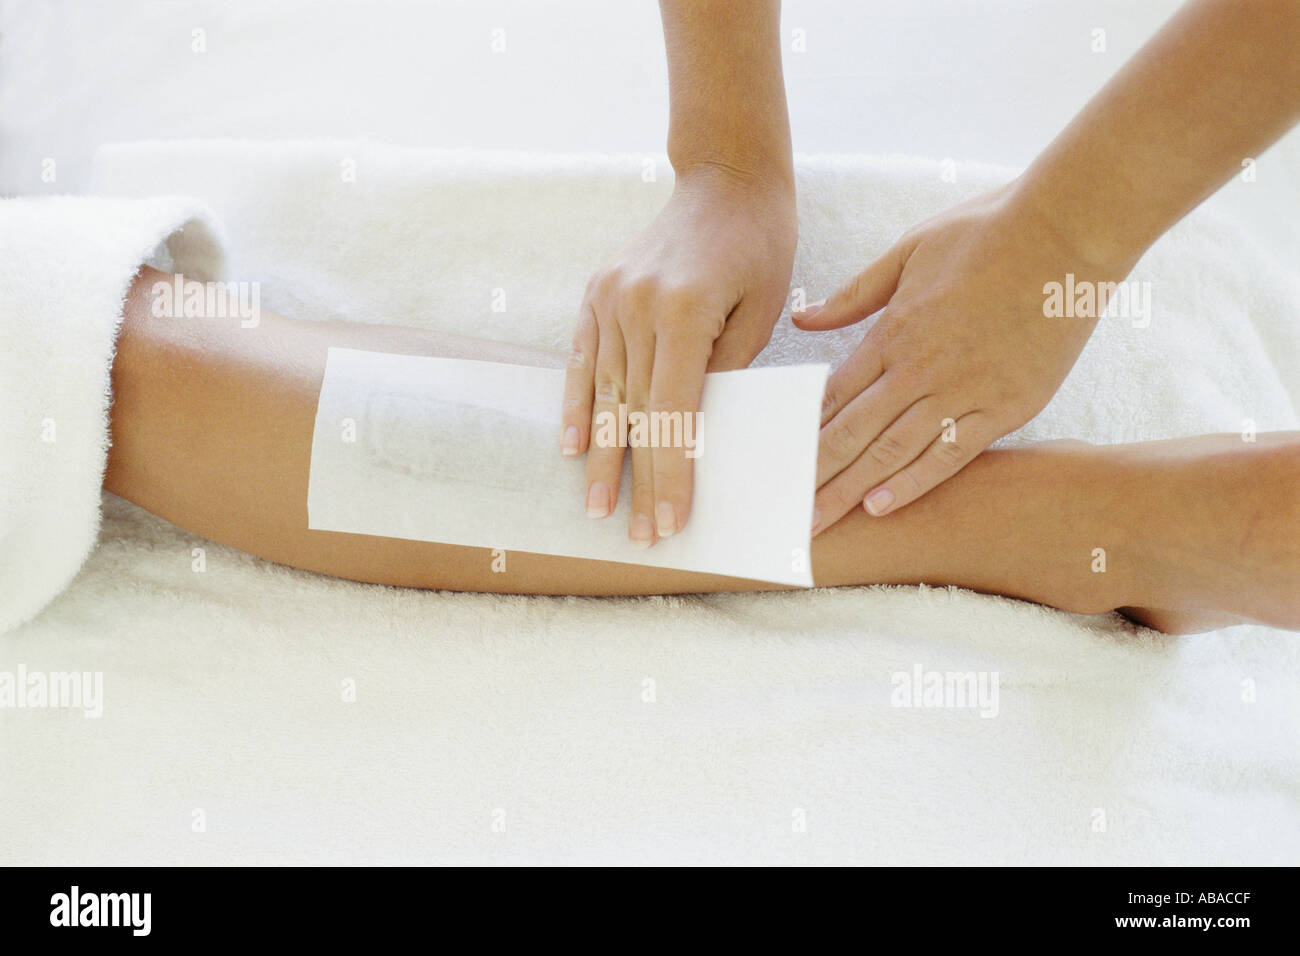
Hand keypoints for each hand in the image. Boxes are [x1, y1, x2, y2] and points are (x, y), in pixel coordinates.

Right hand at [562, 163, 796, 546]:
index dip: (672, 472)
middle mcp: (636, 307)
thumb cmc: (759, 245)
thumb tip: (703, 438)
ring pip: (605, 394)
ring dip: (601, 458)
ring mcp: (610, 299)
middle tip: (637, 535)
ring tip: (597, 509)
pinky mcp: (597, 293)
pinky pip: (582, 360)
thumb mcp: (762, 310)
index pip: (674, 413)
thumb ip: (729, 372)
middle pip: (635, 413)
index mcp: (682, 311)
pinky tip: (573, 448)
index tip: (672, 519)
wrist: (725, 179)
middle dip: (636, 481)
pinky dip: (578, 406)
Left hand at [794, 182, 1131, 533]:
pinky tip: (882, 507)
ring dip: (851, 489)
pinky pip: (952, 453)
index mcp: (893, 332)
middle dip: (815, 474)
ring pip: (893, 451)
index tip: (775, 460)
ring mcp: (965, 390)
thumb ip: (854, 294)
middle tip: (784, 511)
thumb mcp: (908, 250)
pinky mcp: (1008, 405)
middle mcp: (921, 368)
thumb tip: (803, 318)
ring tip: (819, 522)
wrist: (1070, 229)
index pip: (833, 394)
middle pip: (853, 432)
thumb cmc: (987, 230)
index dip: (801, 431)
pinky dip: (915, 482)